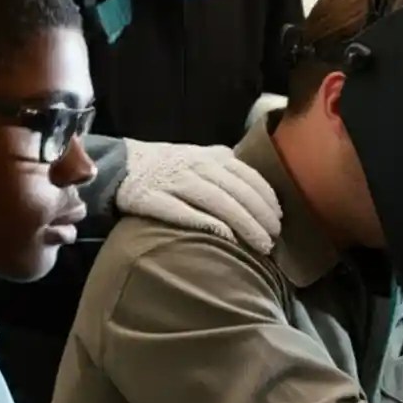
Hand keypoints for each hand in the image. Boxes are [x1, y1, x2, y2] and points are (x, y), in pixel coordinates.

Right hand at [117, 140, 281, 253]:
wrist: (122, 165)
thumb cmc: (170, 166)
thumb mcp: (201, 158)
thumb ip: (228, 167)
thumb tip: (261, 188)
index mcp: (212, 157)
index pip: (249, 176)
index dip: (268, 199)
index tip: (280, 220)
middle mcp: (196, 167)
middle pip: (237, 192)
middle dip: (260, 217)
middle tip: (274, 240)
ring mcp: (175, 182)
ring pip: (217, 202)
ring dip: (243, 224)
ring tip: (260, 246)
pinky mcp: (153, 199)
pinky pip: (183, 212)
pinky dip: (206, 223)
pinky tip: (225, 237)